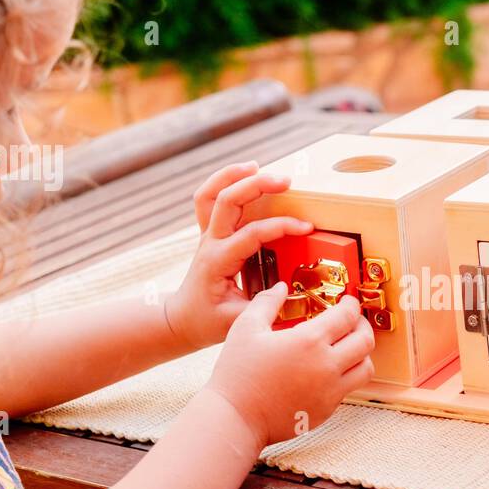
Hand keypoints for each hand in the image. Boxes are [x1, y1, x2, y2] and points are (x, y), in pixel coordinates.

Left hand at [164, 161, 311, 348]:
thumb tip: (290, 291)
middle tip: (286, 181)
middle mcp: (210, 242)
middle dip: (256, 185)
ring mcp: (207, 234)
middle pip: (227, 200)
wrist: (182, 319)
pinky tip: (245, 172)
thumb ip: (263, 307)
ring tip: (259, 166)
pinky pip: (209, 197)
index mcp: (218, 261)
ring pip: (212, 193)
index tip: (306, 228)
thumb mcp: (237, 321)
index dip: (281, 227)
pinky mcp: (210, 232)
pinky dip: (224, 180)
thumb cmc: (208, 321)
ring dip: (233, 175)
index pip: (251, 234)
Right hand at [206, 283, 375, 445]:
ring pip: (365, 368)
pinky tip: (330, 369)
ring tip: (348, 347)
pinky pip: (349, 389)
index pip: (347, 316)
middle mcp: (326, 366)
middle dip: (362, 325)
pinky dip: (347, 375)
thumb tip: (281, 288)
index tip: (347, 302)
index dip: (351, 304)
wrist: (235, 418)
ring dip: (362, 353)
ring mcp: (330, 390)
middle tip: (353, 321)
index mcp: (309, 341)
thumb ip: (266, 302)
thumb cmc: (238, 375)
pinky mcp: (327, 409)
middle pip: (365, 341)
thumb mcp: (246, 328)